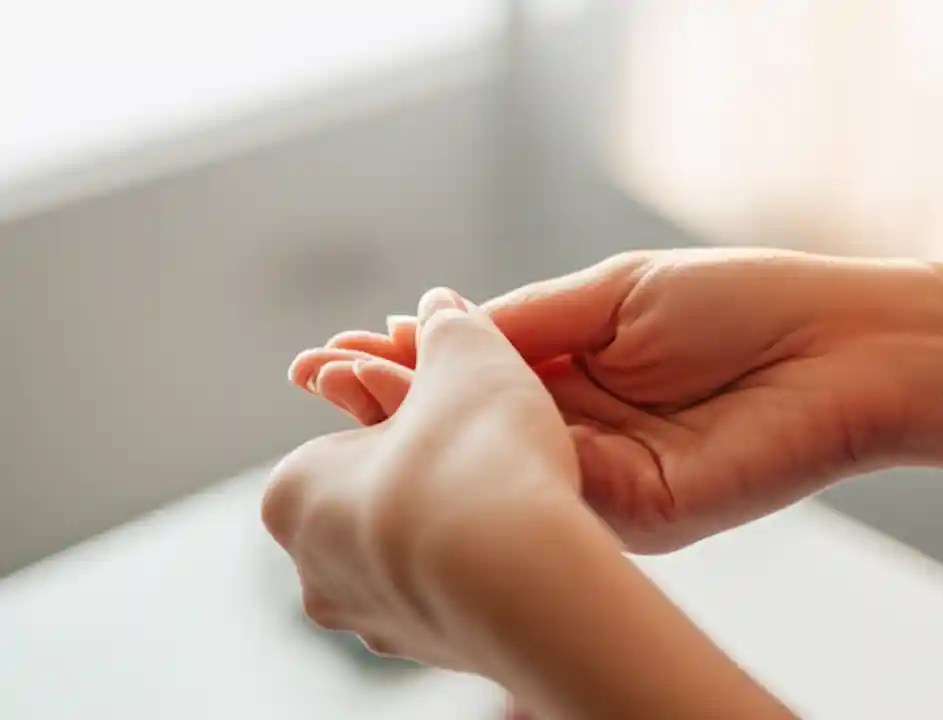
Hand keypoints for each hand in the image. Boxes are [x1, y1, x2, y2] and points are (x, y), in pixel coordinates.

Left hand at [263, 288, 582, 668]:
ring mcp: (372, 620)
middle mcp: (314, 569)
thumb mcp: (464, 357)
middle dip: (430, 467)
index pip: (349, 432)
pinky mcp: (431, 652)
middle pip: (380, 493)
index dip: (411, 406)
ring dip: (460, 520)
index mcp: (292, 493)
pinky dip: (485, 567)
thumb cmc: (481, 459)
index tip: (454, 401)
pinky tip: (526, 544)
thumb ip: (448, 325)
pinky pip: (457, 594)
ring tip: (517, 495)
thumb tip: (440, 307)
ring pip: (419, 549)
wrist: (529, 581)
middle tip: (490, 446)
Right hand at [295, 250, 942, 551]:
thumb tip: (434, 327)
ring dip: (418, 433)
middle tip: (320, 374)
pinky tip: (428, 432)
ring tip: (346, 391)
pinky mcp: (635, 513)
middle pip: (470, 426)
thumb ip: (526, 324)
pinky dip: (483, 461)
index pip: (474, 377)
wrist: (844, 344)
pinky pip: (545, 486)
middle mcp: (583, 431)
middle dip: (390, 403)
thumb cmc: (743, 303)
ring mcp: (605, 478)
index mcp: (580, 371)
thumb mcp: (612, 295)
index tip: (340, 348)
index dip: (406, 363)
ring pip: (495, 463)